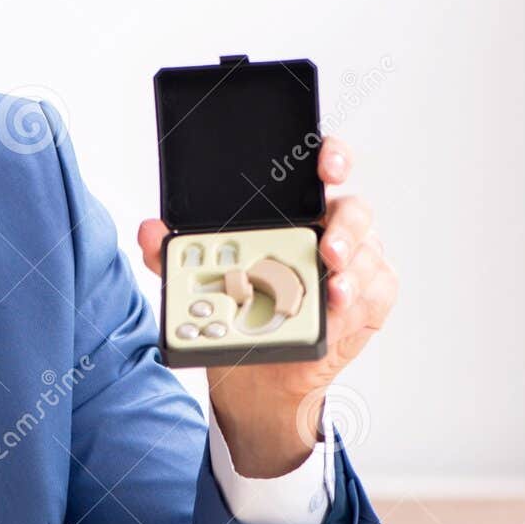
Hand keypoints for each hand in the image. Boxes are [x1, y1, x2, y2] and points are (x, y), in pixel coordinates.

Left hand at [137, 136, 396, 476]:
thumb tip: (149, 231)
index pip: (322, 168)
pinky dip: (358, 298)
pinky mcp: (370, 294)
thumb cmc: (241, 307)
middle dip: (345, 227)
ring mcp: (355, 261)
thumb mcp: (198, 280)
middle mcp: (331, 228)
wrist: (259, 366)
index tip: (325, 166)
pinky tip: (338, 307)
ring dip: (350, 271)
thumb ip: (171, 255)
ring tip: (331, 289)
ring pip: (366, 252)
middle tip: (326, 249)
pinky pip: (375, 289)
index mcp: (296, 210)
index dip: (331, 157)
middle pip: (354, 211)